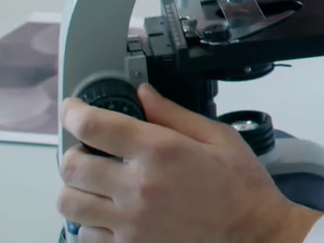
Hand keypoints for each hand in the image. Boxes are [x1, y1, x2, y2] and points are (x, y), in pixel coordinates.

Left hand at [57, 84, 321, 242]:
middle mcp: (138, 187)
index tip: (74, 110)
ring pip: (69, 203)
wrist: (254, 236)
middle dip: (75, 151)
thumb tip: (144, 95)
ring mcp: (129, 222)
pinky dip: (88, 224)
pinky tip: (107, 214)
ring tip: (94, 184)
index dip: (74, 112)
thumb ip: (174, 114)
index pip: (94, 126)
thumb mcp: (218, 137)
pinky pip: (83, 236)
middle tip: (90, 150)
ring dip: (76, 189)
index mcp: (160, 152)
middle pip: (71, 165)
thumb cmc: (241, 189)